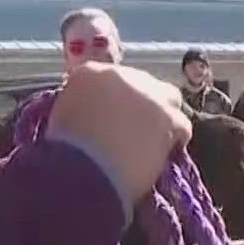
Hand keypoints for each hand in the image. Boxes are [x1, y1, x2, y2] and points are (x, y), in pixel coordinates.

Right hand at [47, 63, 191, 206]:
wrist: (82, 171)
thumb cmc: (64, 152)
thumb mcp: (62, 118)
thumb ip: (83, 106)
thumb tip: (96, 113)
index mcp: (89, 73)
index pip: (111, 78)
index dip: (116, 99)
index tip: (113, 116)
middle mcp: (122, 74)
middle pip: (143, 84)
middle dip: (142, 104)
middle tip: (135, 130)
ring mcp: (149, 93)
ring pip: (168, 100)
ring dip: (161, 119)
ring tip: (151, 144)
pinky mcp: (170, 117)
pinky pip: (181, 125)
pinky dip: (175, 139)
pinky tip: (163, 155)